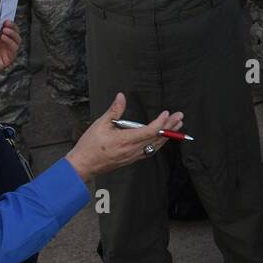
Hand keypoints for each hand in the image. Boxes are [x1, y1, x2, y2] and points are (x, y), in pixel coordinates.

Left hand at [0, 17, 21, 79]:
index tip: (7, 19)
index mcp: (0, 37)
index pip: (10, 29)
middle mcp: (5, 44)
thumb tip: (1, 17)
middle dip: (13, 28)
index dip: (10, 24)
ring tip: (4, 31)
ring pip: (17, 41)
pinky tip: (3, 38)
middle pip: (16, 34)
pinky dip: (10, 42)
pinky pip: (14, 49)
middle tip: (7, 24)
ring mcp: (7, 51)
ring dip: (12, 34)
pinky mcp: (8, 59)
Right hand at [65, 93, 184, 181]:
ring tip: (177, 126)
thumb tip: (121, 96)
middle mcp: (132, 150)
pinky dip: (159, 143)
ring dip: (167, 136)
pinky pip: (150, 151)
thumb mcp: (100, 124)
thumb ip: (114, 110)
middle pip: (157, 139)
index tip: (166, 113)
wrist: (83, 165)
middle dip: (170, 127)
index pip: (150, 132)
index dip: (161, 123)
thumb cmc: (90, 146)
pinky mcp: (132, 159)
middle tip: (180, 117)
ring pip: (156, 146)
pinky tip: (163, 138)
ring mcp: (133, 156)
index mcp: (126, 140)